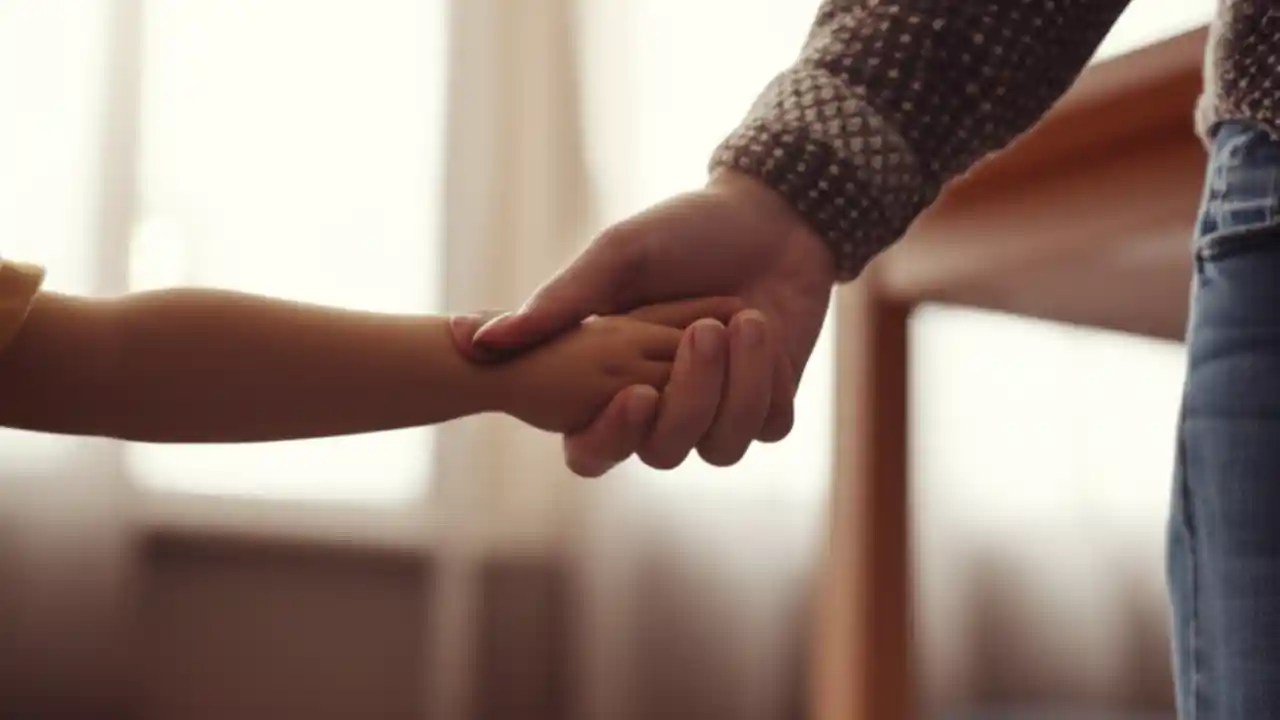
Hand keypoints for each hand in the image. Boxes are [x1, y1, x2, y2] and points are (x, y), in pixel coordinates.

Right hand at [453, 172, 835, 474]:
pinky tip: (763, 331)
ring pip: (719, 446)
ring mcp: (715, 410)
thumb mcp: (619, 257)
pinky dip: (767, 380)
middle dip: (688, 396)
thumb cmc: (684, 230)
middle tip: (704, 330)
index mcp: (610, 380)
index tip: (634, 394)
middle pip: (661, 451)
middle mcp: (660, 406)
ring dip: (733, 386)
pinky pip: (768, 426)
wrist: (772, 215)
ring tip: (744, 319)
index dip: (609, 438)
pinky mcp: (766, 403)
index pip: (593, 449)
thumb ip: (559, 305)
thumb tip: (480, 340)